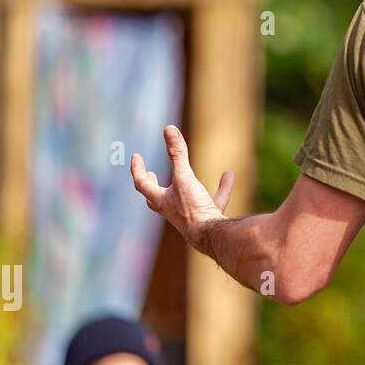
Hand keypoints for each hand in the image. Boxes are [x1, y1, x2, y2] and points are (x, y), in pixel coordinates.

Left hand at [131, 125, 233, 250]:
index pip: (142, 183)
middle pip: (155, 198)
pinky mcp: (208, 218)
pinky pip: (214, 201)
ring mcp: (190, 216)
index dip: (137, 168)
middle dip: (152, 185)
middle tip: (150, 174)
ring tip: (190, 171)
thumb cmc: (192, 209)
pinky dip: (221, 188)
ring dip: (188, 185)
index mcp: (161, 200)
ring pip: (184, 200)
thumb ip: (177, 153)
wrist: (211, 235)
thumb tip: (169, 128)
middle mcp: (172, 209)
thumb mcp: (184, 177)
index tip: (136, 156)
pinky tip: (228, 176)